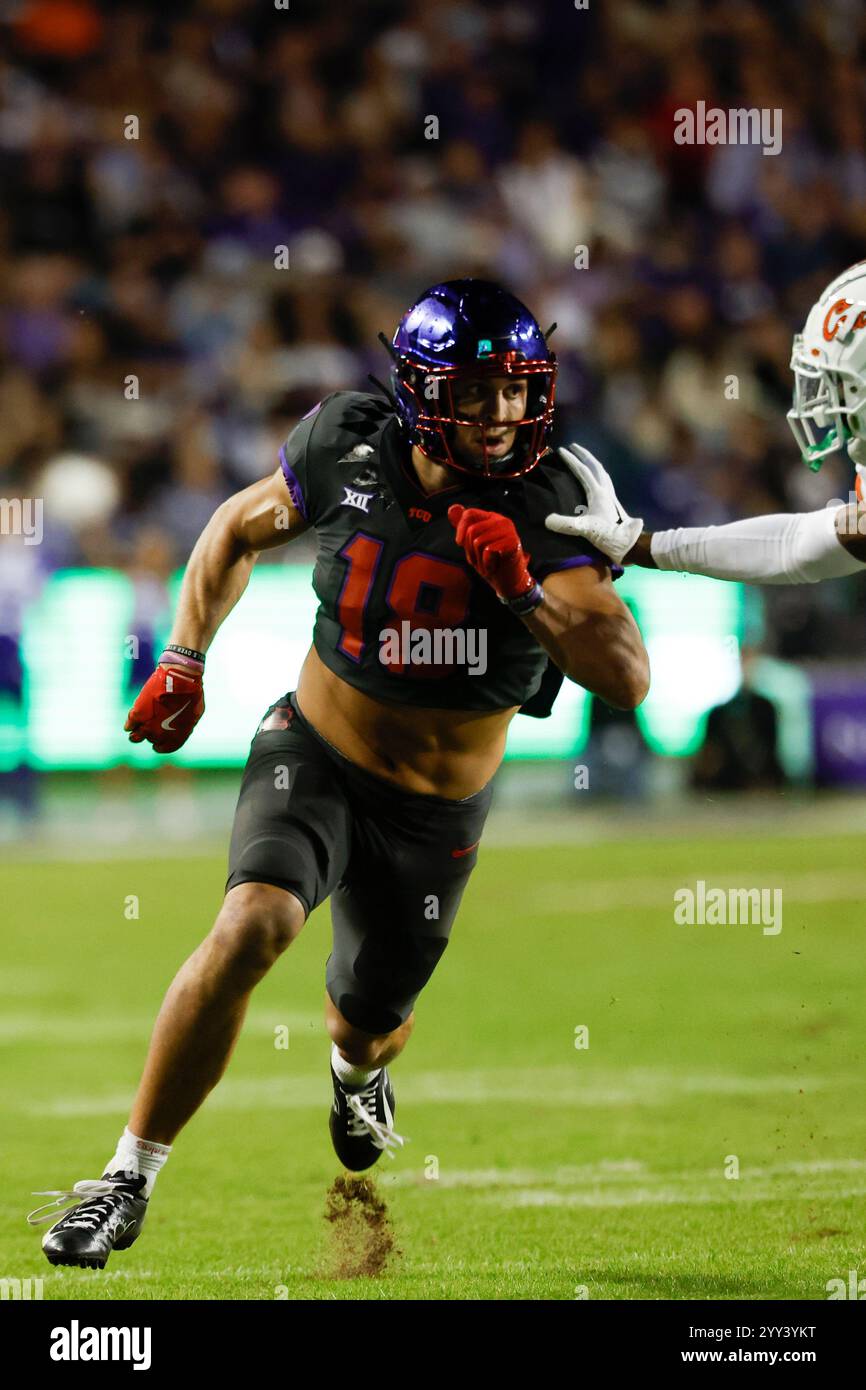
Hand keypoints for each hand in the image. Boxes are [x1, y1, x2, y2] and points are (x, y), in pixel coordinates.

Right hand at [124, 664, 204, 753]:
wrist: (180, 678)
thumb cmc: (191, 693)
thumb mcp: (193, 712)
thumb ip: (184, 724)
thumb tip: (179, 726)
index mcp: (177, 737)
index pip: (166, 747)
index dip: (161, 746)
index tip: (157, 744)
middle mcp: (162, 735)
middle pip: (151, 740)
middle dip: (150, 734)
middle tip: (150, 726)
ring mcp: (148, 726)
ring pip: (135, 738)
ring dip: (136, 734)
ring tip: (135, 729)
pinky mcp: (138, 714)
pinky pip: (129, 725)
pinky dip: (129, 723)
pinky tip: (130, 721)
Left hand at [448, 504, 534, 599]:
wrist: (509, 581)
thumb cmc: (491, 562)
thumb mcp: (472, 544)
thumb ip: (464, 527)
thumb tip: (452, 509)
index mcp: (491, 518)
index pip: (469, 514)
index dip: (460, 529)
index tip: (459, 543)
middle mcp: (501, 521)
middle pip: (472, 530)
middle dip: (471, 550)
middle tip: (481, 558)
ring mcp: (509, 531)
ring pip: (478, 542)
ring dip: (479, 559)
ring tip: (489, 562)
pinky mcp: (513, 542)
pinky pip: (488, 551)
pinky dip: (487, 563)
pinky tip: (495, 565)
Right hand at [545, 443, 643, 564]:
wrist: (630, 544)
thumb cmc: (609, 536)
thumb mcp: (586, 530)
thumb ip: (566, 525)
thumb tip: (547, 520)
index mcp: (598, 493)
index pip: (583, 471)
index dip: (571, 460)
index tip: (560, 450)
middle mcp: (606, 490)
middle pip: (595, 466)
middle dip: (583, 454)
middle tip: (573, 446)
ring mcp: (611, 496)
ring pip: (601, 472)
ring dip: (591, 462)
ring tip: (583, 458)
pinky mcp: (613, 503)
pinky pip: (604, 481)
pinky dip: (597, 474)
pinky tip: (595, 480)